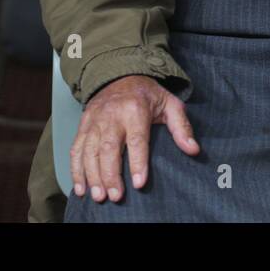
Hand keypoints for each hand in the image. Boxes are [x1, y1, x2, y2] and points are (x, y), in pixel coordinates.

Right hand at [70, 74, 198, 202]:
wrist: (119, 74)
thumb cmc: (147, 94)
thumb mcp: (169, 104)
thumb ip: (181, 127)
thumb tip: (193, 149)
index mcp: (136, 109)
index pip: (137, 139)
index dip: (138, 162)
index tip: (140, 183)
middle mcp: (112, 115)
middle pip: (109, 149)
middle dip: (110, 175)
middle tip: (115, 196)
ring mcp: (95, 120)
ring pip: (90, 151)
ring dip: (92, 176)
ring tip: (99, 196)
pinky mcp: (84, 125)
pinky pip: (76, 149)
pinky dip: (76, 170)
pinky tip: (80, 188)